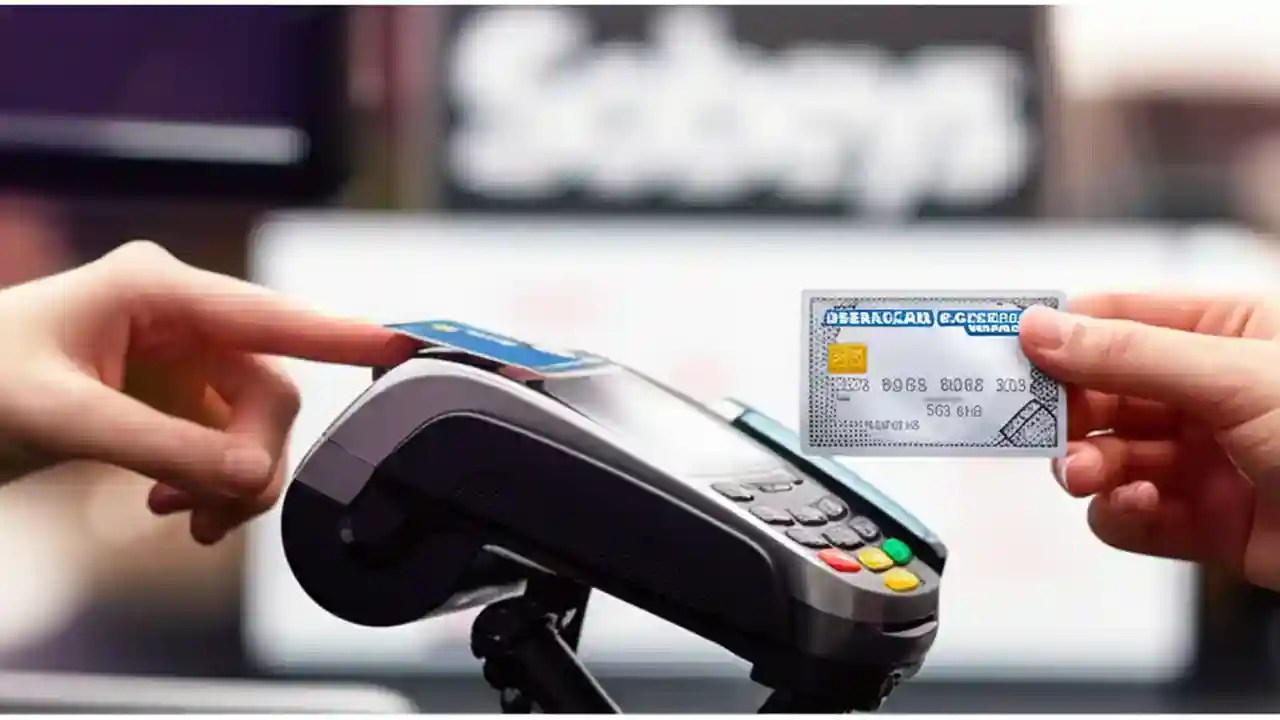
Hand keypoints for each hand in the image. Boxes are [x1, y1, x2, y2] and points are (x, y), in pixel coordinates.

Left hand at [0, 241, 417, 543]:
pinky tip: (178, 505)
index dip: (344, 333)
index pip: (272, 317)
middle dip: (254, 455)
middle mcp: (180, 317)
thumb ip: (165, 446)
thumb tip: (255, 474)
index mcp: (155, 291)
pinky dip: (215, 482)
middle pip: (268, 389)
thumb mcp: (62, 418)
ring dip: (235, 478)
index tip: (406, 342)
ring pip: (254, 423)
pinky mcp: (172, 394)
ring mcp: (179, 356)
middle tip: (218, 510)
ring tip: (188, 517)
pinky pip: (227, 442)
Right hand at [1019, 294, 1279, 589]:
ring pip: (1108, 455)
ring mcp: (1206, 460)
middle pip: (1100, 392)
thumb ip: (1130, 354)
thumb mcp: (1237, 377)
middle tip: (1034, 423)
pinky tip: (1136, 508)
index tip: (1002, 347)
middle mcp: (1208, 393)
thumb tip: (1042, 327)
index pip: (1115, 319)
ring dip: (1085, 465)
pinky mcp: (1206, 525)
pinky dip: (1119, 515)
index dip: (1056, 332)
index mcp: (1224, 333)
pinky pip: (1132, 517)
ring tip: (1086, 473)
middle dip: (1066, 410)